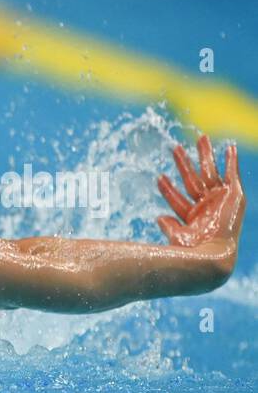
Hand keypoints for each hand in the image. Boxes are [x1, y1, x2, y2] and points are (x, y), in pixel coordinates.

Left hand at [156, 135, 244, 257]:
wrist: (214, 254)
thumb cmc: (194, 251)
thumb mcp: (176, 237)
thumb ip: (169, 227)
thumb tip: (158, 218)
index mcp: (193, 217)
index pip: (177, 198)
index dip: (167, 189)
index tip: (158, 177)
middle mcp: (207, 206)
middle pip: (192, 180)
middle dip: (184, 164)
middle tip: (174, 148)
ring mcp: (220, 200)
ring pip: (209, 172)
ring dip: (205, 155)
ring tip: (200, 138)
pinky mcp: (235, 195)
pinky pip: (233, 174)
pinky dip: (231, 161)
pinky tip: (229, 148)